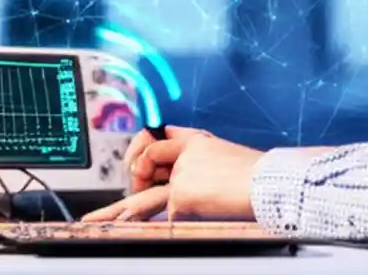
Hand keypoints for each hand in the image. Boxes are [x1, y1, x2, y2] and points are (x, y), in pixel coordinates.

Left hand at [82, 127, 263, 221]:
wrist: (270, 184)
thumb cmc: (260, 177)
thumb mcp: (228, 160)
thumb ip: (203, 166)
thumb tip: (184, 187)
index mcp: (198, 139)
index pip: (160, 139)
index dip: (142, 152)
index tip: (134, 164)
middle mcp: (186, 152)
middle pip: (146, 160)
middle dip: (130, 178)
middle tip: (116, 196)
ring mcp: (180, 174)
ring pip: (146, 195)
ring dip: (122, 210)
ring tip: (97, 220)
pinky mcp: (180, 196)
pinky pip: (166, 217)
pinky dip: (164, 226)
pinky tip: (145, 229)